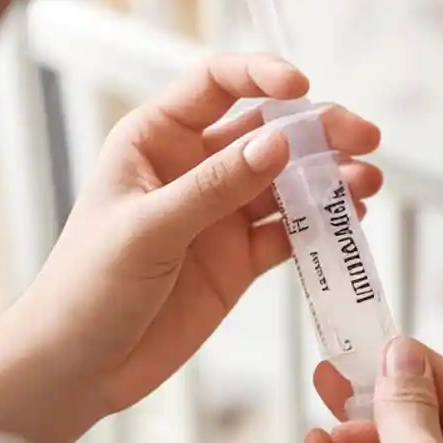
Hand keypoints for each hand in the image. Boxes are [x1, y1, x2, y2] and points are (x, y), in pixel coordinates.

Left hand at [0, 54, 381, 442]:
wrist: (76, 368)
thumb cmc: (86, 286)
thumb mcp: (148, 228)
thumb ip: (216, 186)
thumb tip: (279, 143)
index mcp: (156, 139)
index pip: (216, 85)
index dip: (262, 75)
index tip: (302, 85)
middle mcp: (194, 166)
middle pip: (268, 130)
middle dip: (318, 129)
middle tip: (364, 138)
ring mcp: (220, 213)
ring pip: (288, 181)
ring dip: (330, 178)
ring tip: (367, 183)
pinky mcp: (240, 258)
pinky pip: (290, 232)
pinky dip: (323, 225)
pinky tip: (351, 220)